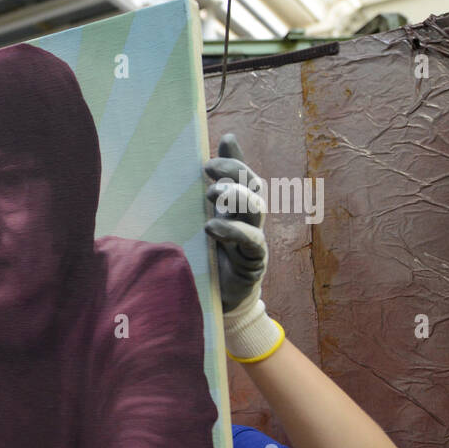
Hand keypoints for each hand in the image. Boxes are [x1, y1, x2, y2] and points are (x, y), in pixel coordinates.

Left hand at [203, 134, 282, 360]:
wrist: (216, 300)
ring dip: (237, 197)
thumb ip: (197, 200)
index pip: (243, 175)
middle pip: (253, 186)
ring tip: (212, 194)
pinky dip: (234, 231)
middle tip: (208, 171)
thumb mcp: (198, 226)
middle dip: (234, 173)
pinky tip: (213, 228)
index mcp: (236, 207)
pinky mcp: (253, 261)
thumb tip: (192, 173)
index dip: (235, 159)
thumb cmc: (207, 259)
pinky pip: (251, 241)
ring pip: (257, 208)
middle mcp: (249, 219)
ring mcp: (253, 239)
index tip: (219, 147)